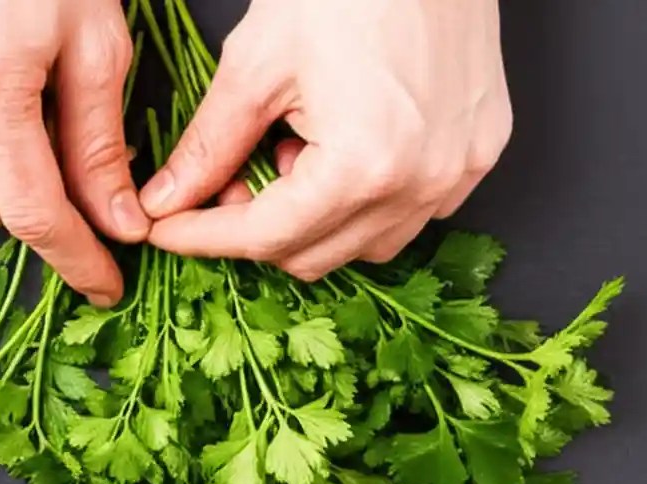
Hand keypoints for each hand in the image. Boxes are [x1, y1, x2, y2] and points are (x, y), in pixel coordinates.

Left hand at [141, 0, 512, 280]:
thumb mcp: (256, 65)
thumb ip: (209, 147)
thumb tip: (167, 200)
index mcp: (364, 165)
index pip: (266, 237)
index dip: (203, 236)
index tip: (167, 228)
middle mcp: (422, 183)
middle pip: (312, 255)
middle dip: (256, 227)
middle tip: (226, 179)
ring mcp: (458, 172)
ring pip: (362, 246)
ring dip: (313, 220)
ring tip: (293, 152)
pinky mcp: (479, 154)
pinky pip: (409, 213)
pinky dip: (364, 204)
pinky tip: (341, 150)